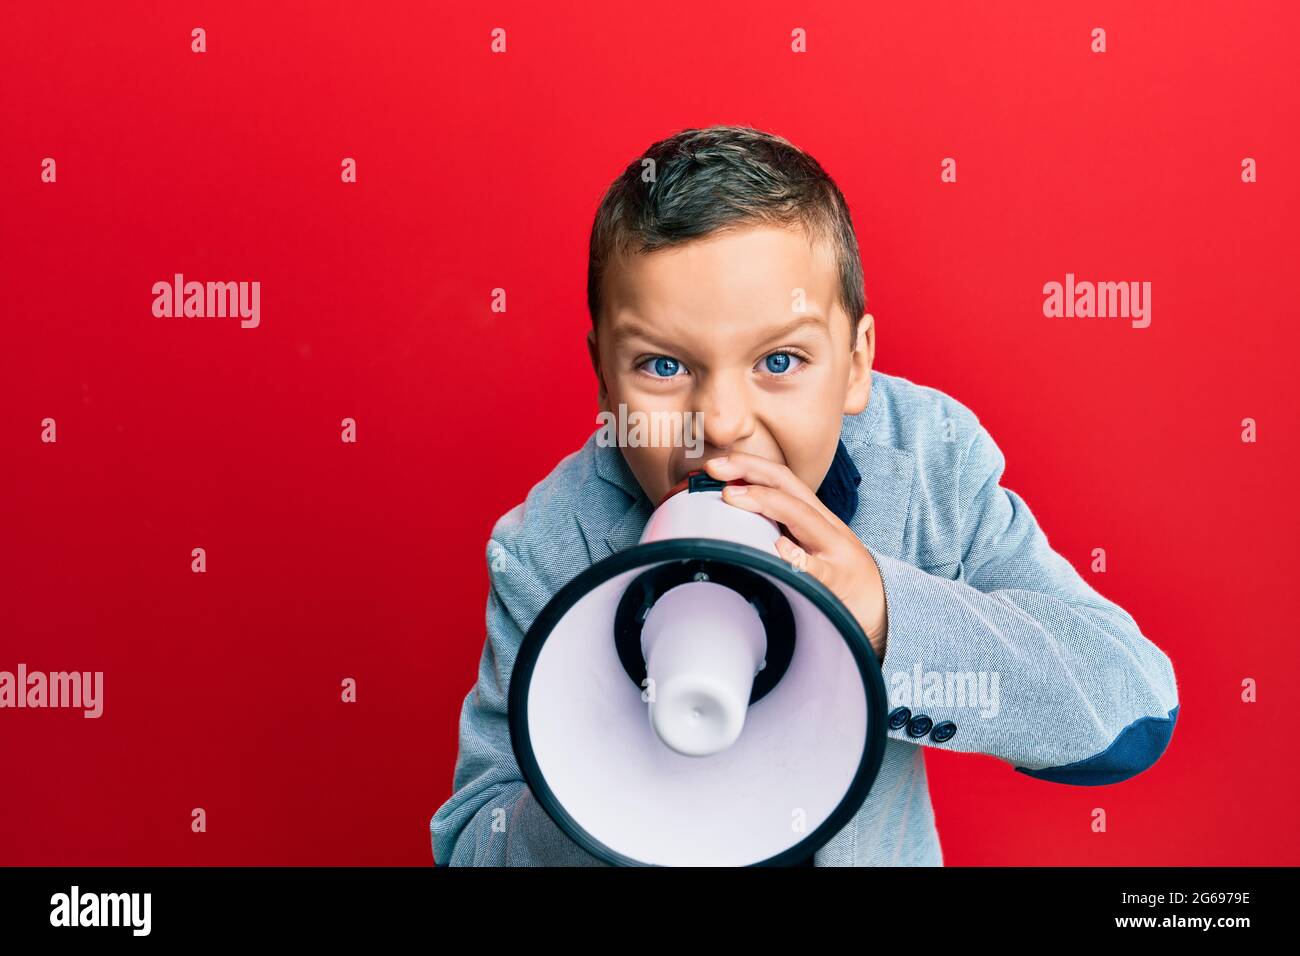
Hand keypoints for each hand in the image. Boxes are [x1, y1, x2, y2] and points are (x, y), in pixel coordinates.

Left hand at [704, 452, 888, 661]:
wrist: (884, 611)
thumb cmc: (839, 579)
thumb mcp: (814, 547)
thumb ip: (783, 529)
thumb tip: (732, 515)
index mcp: (817, 517)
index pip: (784, 479)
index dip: (751, 465)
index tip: (716, 463)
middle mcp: (827, 528)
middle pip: (790, 488)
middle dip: (751, 470)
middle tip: (714, 467)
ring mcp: (833, 554)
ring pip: (802, 518)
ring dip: (766, 502)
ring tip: (732, 496)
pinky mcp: (836, 585)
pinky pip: (815, 569)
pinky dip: (795, 557)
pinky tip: (777, 548)